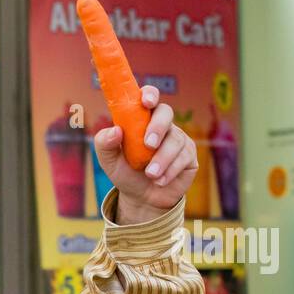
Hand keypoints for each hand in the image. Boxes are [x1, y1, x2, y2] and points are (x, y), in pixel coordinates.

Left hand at [93, 86, 195, 222]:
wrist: (141, 198)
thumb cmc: (125, 173)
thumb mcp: (108, 161)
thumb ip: (104, 144)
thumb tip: (115, 130)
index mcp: (141, 120)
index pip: (148, 98)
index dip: (149, 95)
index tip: (145, 102)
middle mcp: (162, 125)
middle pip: (166, 112)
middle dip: (158, 127)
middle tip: (148, 145)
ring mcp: (177, 138)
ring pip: (175, 140)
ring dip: (161, 159)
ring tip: (150, 175)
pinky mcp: (189, 155)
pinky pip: (184, 157)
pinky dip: (170, 171)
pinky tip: (160, 181)